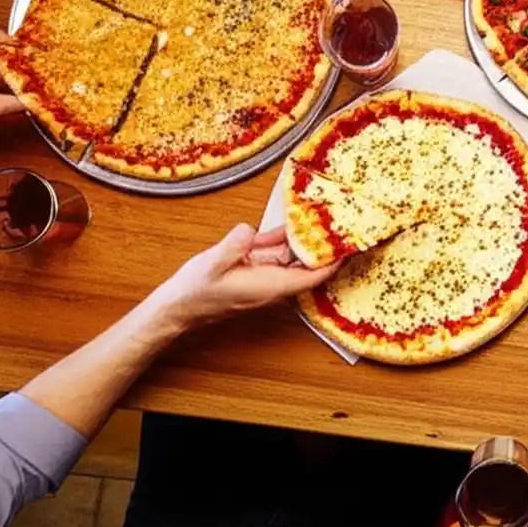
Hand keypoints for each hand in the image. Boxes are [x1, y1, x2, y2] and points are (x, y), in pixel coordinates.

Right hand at [148, 224, 338, 329]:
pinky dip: (278, 243)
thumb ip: (234, 245)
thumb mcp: (213, 263)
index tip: (351, 245)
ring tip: (316, 216)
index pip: (314, 275)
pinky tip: (280, 227)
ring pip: (290, 258)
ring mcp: (264, 280)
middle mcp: (273, 285)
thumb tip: (249, 229)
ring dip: (300, 240)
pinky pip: (274, 257)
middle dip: (322, 246)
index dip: (335, 262)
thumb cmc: (195, 294)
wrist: (176, 310)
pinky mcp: (253, 274)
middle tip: (339, 222)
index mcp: (271, 286)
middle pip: (307, 264)